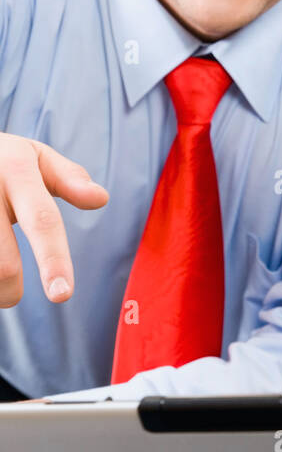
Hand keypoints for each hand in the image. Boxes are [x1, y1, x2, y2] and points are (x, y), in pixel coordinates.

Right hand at [0, 134, 108, 306]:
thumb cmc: (1, 160)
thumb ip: (67, 178)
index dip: (53, 261)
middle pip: (3, 264)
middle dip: (11, 291)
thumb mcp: (33, 156)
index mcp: (15, 169)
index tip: (62, 295)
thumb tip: (101, 198)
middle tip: (13, 293)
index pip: (41, 221)